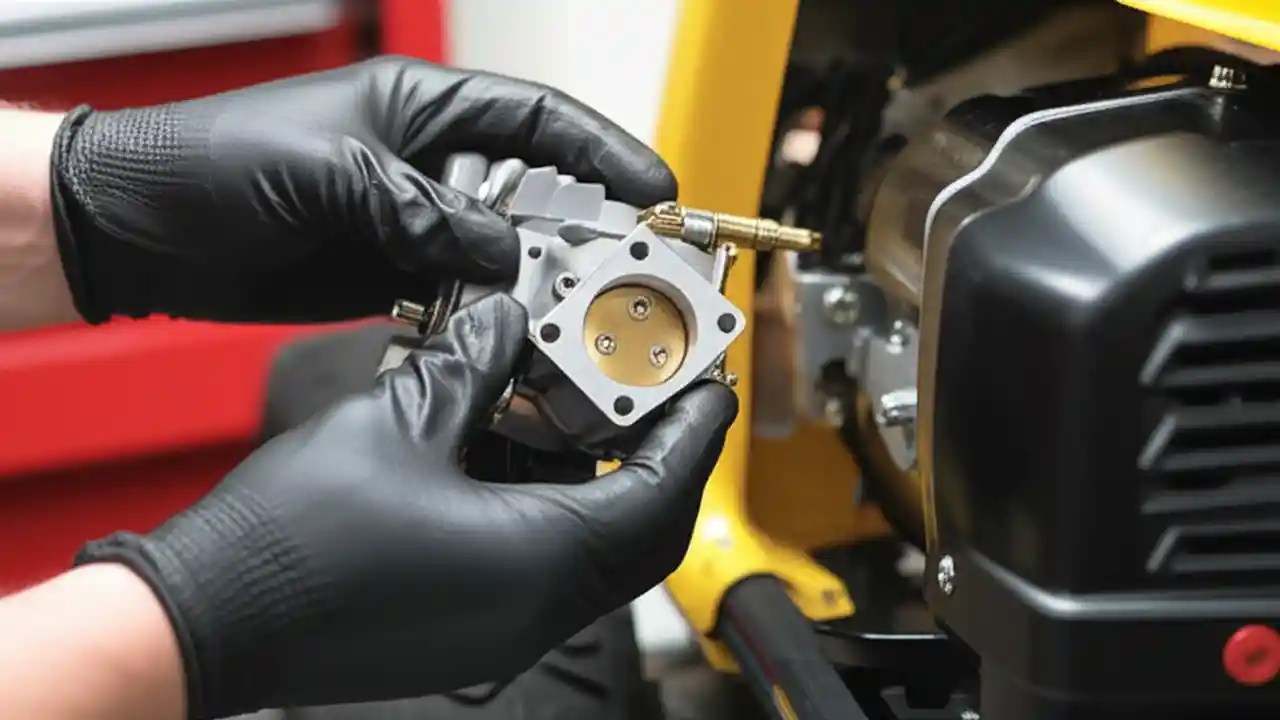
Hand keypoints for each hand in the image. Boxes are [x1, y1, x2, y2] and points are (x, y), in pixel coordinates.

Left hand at [49, 56, 675, 322]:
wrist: (142, 229)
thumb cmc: (211, 161)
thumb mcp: (327, 171)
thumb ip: (419, 208)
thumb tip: (501, 249)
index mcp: (421, 109)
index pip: (537, 119)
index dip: (604, 150)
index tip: (655, 187)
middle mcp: (425, 164)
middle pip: (534, 191)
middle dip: (584, 228)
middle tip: (625, 269)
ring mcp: (410, 221)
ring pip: (502, 251)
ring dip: (534, 283)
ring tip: (571, 314)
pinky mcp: (389, 274)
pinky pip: (459, 295)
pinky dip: (485, 317)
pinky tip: (505, 337)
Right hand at [76, 294, 735, 718]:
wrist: (210, 616)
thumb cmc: (291, 544)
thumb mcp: (397, 422)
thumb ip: (470, 362)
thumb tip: (503, 319)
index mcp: (538, 562)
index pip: (659, 492)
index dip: (694, 432)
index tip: (711, 386)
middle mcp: (535, 607)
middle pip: (643, 530)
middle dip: (663, 457)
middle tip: (663, 396)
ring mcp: (504, 624)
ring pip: (596, 548)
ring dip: (604, 478)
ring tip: (588, 409)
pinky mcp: (471, 622)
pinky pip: (547, 562)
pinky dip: (555, 505)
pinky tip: (520, 448)